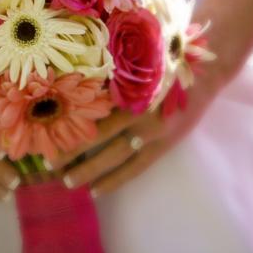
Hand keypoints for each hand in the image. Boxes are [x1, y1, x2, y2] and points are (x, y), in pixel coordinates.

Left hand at [47, 69, 224, 196]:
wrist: (206, 74)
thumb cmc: (165, 61)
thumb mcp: (137, 63)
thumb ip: (111, 74)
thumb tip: (73, 82)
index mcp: (130, 88)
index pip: (91, 108)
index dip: (69, 120)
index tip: (46, 128)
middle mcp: (139, 111)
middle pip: (98, 134)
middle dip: (72, 148)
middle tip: (47, 161)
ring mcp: (153, 131)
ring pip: (114, 155)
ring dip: (90, 169)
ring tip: (67, 181)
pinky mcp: (164, 145)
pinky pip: (136, 167)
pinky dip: (116, 179)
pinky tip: (97, 190)